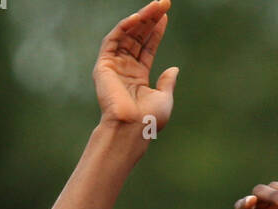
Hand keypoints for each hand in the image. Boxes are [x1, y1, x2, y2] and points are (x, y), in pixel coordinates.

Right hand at [94, 0, 178, 132]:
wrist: (131, 128)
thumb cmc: (149, 120)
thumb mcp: (164, 99)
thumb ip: (167, 83)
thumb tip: (174, 69)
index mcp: (137, 78)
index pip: (147, 48)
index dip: (156, 32)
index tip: (165, 16)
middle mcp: (124, 70)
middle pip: (137, 38)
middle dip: (150, 19)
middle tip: (163, 3)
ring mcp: (113, 67)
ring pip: (126, 35)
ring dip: (140, 18)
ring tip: (155, 6)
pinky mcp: (104, 66)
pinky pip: (113, 39)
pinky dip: (125, 26)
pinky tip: (139, 17)